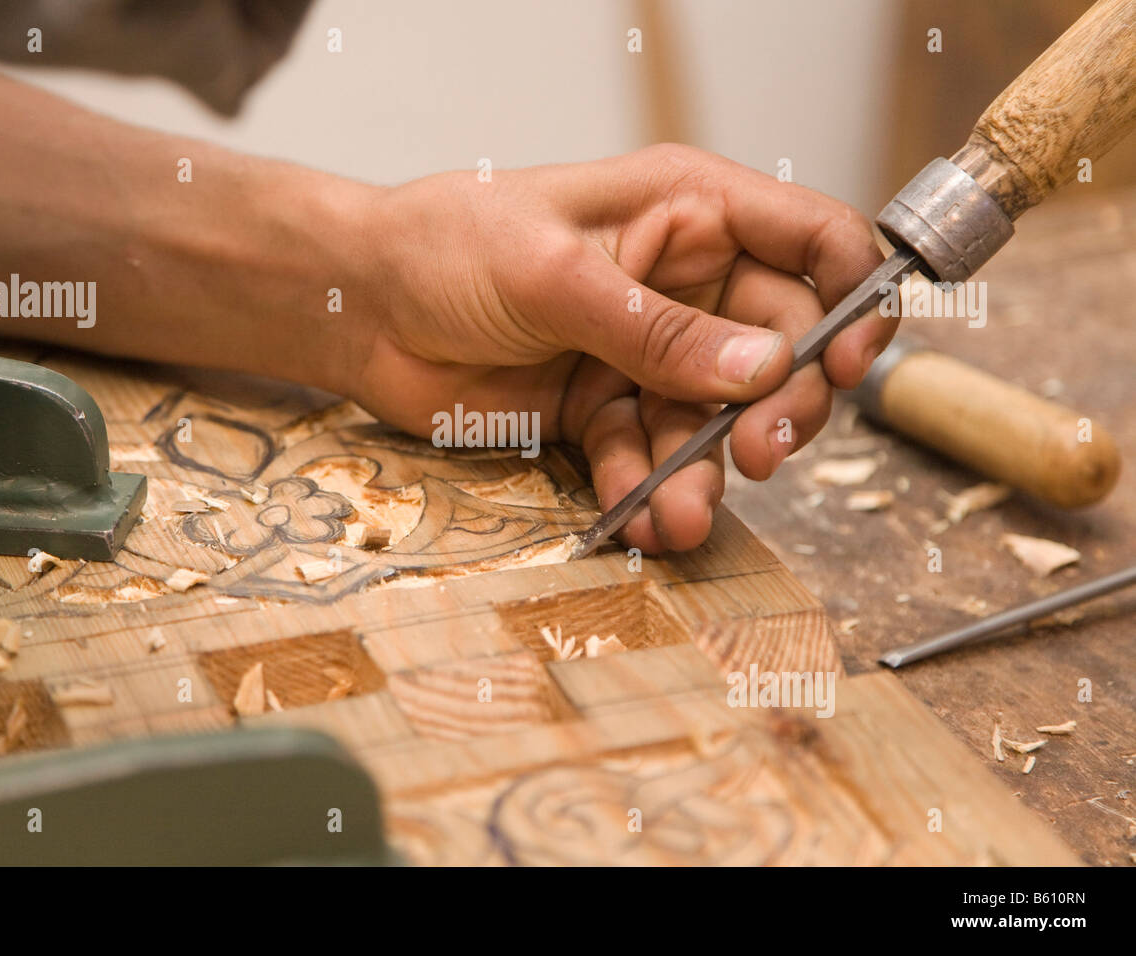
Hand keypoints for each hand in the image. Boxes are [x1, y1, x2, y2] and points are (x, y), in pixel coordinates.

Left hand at [348, 144, 890, 552]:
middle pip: (780, 348)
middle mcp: (683, 282)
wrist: (363, 310)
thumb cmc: (448, 247)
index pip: (813, 241)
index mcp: (687, 211)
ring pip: (713, 418)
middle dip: (780, 405)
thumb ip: (659, 330)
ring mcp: (646, 351)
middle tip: (761, 453)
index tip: (847, 362)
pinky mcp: (603, 408)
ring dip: (706, 469)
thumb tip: (764, 367)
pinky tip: (639, 514)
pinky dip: (646, 487)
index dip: (851, 298)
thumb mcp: (555, 276)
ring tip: (683, 513)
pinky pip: (647, 454)